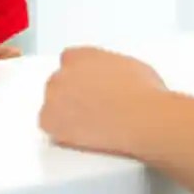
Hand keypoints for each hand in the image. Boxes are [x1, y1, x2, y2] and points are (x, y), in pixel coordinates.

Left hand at [39, 47, 165, 158]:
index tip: (88, 88)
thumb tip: (114, 78)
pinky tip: (79, 137)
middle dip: (71, 96)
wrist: (144, 119)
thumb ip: (110, 67)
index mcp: (80, 56)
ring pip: (52, 106)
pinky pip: (48, 127)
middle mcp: (62, 73)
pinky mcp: (51, 121)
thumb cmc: (144, 95)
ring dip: (64, 114)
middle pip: (58, 84)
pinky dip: (60, 133)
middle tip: (91, 110)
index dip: (80, 78)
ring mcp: (54, 97)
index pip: (69, 62)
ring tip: (88, 126)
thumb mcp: (130, 66)